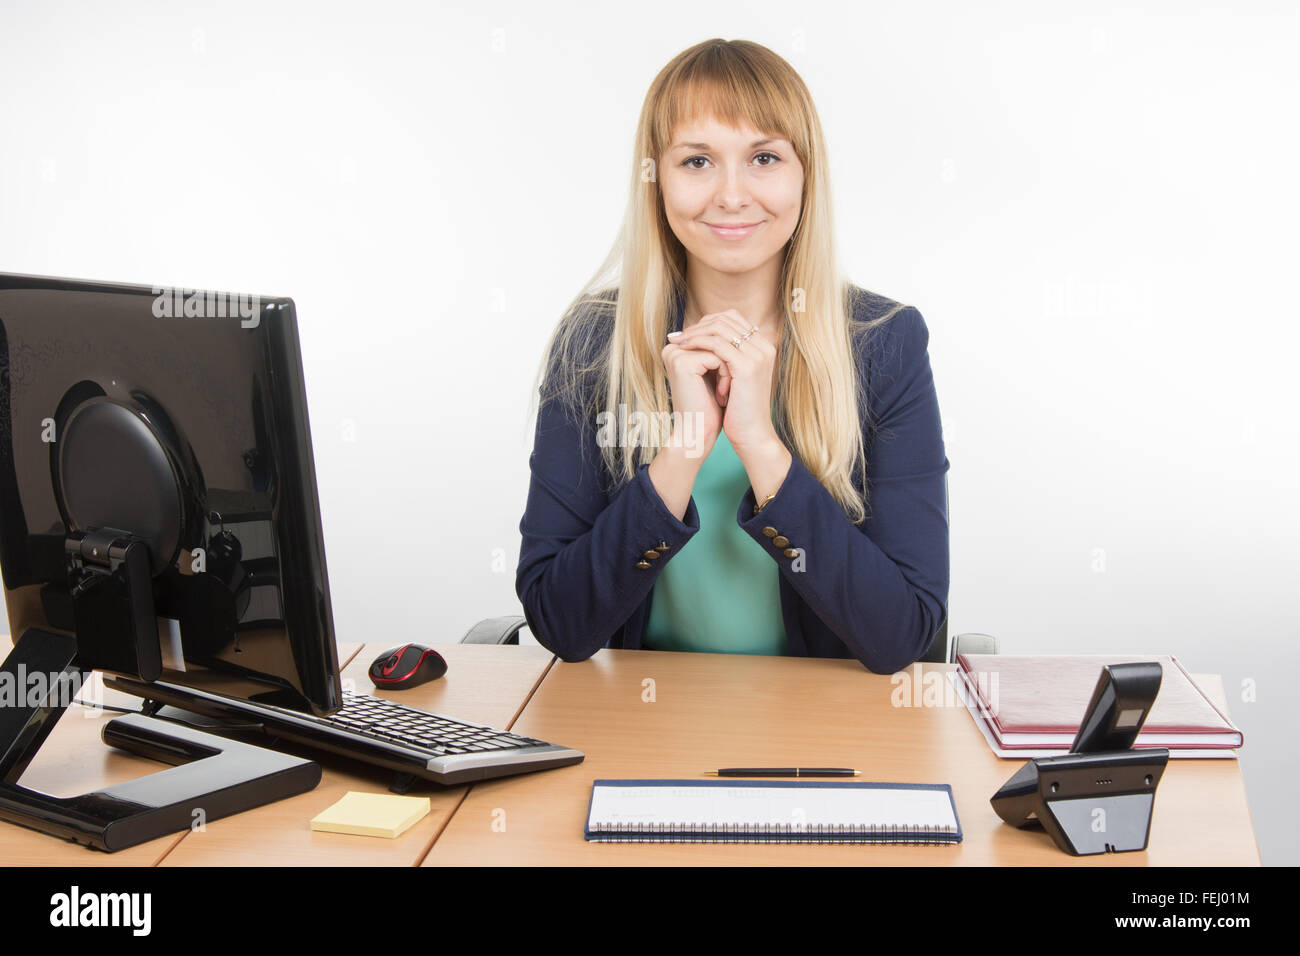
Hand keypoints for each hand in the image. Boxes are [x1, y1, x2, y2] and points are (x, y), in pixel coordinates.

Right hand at [660, 328, 724, 459]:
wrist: (700, 433)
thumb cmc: (711, 406)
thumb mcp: (715, 371)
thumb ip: (719, 347)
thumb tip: (735, 322)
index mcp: (679, 347)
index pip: (715, 334)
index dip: (730, 354)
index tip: (730, 380)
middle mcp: (674, 347)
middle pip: (717, 337)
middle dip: (730, 361)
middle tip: (731, 386)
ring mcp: (676, 353)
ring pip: (719, 347)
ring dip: (729, 370)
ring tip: (726, 392)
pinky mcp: (682, 362)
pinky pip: (718, 357)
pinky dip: (726, 376)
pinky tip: (721, 396)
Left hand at [668, 309, 779, 454]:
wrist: (751, 434)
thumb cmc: (739, 410)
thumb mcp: (732, 376)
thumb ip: (724, 356)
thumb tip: (699, 337)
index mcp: (762, 347)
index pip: (733, 318)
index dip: (708, 322)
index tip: (688, 333)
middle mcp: (764, 347)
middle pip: (727, 318)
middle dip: (699, 325)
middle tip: (679, 336)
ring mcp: (758, 355)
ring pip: (721, 328)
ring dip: (696, 333)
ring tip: (678, 343)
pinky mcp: (747, 366)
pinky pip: (717, 344)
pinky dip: (698, 343)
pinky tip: (683, 350)